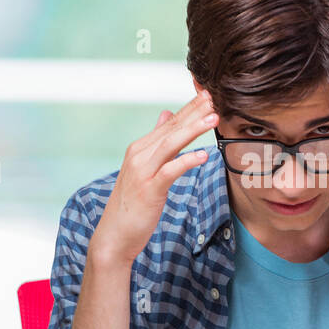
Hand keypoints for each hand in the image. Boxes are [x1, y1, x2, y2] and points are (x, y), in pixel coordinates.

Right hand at [91, 89, 217, 264]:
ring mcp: (143, 171)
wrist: (115, 234)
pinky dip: (186, 161)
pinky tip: (203, 155)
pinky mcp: (149, 189)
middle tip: (214, 96)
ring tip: (214, 118)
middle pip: (171, 128)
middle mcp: (139, 155)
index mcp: (140, 148)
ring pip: (171, 143)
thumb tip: (166, 114)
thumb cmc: (133, 202)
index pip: (169, 123)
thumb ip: (156, 141)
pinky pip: (170, 171)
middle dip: (194, 111)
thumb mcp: (143, 167)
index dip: (189, 108)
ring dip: (194, 129)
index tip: (208, 94)